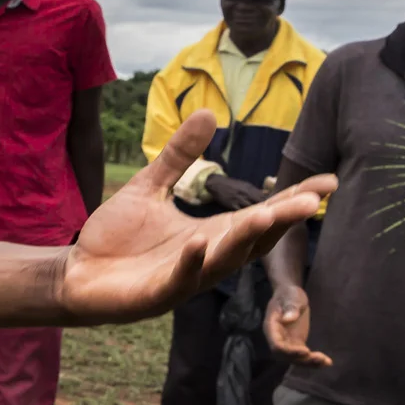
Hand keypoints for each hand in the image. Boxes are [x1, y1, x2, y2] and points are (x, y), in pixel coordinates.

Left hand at [56, 110, 331, 322]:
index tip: (328, 181)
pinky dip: (191, 263)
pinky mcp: (156, 294)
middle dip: (282, 220)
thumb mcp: (150, 186)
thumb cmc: (116, 237)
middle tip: (312, 201)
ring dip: (245, 238)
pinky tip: (199, 242)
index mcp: (212, 233)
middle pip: (253, 239)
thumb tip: (208, 110)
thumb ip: (179, 155)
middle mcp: (207, 257)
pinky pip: (179, 279)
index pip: (261, 215)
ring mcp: (185, 278)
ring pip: (224, 260)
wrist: (76, 274)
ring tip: (268, 213)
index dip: (293, 200)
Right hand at [264, 283, 330, 365]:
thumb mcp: (291, 297)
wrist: (290, 294)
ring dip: (309, 363)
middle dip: (302, 360)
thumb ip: (290, 307)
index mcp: (271, 327)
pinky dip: (313, 360)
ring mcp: (286, 342)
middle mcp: (277, 338)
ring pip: (294, 359)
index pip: (277, 345)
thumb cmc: (289, 294)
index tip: (306, 351)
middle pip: (285, 356)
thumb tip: (288, 319)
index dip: (289, 351)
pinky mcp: (296, 343)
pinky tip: (327, 361)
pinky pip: (302, 355)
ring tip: (326, 362)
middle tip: (320, 358)